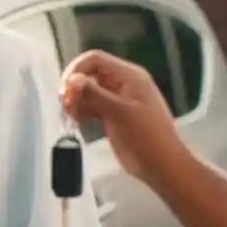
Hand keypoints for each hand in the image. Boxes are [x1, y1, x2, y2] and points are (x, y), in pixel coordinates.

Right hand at [60, 50, 190, 185]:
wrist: (161, 166)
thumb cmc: (145, 137)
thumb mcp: (120, 113)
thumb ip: (94, 94)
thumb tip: (71, 80)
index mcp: (129, 76)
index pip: (95, 60)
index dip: (76, 70)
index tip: (65, 91)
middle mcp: (122, 83)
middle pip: (90, 74)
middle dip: (74, 87)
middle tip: (67, 107)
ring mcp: (118, 100)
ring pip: (88, 91)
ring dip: (76, 100)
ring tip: (72, 116)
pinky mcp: (113, 115)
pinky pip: (92, 105)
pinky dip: (82, 110)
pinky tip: (78, 121)